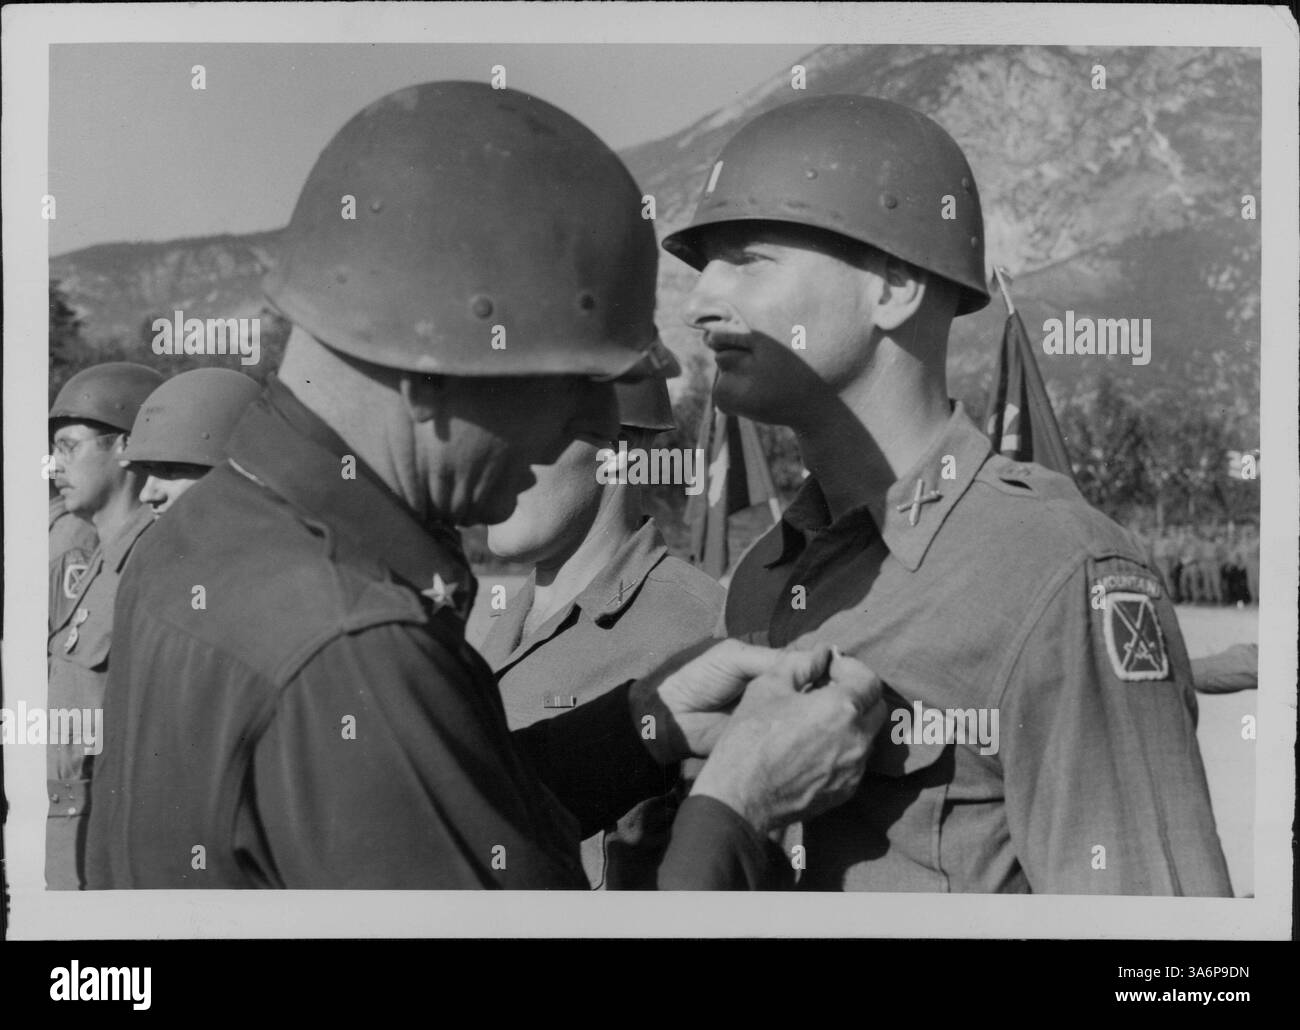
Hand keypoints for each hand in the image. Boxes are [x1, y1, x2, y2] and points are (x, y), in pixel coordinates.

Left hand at [629, 638, 834, 764]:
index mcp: (770, 667)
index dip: (829, 670)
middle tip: (854, 701)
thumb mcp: (734, 658)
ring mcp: (775, 720)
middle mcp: (779, 693)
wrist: (671, 718)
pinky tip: (829, 739)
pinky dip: (809, 740)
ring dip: (824, 718)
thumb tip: (821, 657)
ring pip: (808, 718)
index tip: (853, 674)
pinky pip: (793, 740)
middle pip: (814, 693)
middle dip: (832, 696)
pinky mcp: (770, 743)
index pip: (809, 666)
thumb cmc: (699, 678)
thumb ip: (773, 658)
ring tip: (848, 720)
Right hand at [690, 648, 885, 834]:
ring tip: (818, 721)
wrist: (740, 798)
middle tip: (827, 691)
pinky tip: (814, 748)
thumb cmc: (749, 738)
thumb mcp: (767, 686)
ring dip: (851, 723)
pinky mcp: (846, 791)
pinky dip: (843, 749)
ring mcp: (854, 769)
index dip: (851, 668)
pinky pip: (855, 762)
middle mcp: (857, 739)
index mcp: (841, 708)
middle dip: (857, 694)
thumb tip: (822, 653)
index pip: (869, 680)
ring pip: (866, 736)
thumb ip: (801, 663)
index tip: (830, 669)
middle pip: (876, 708)